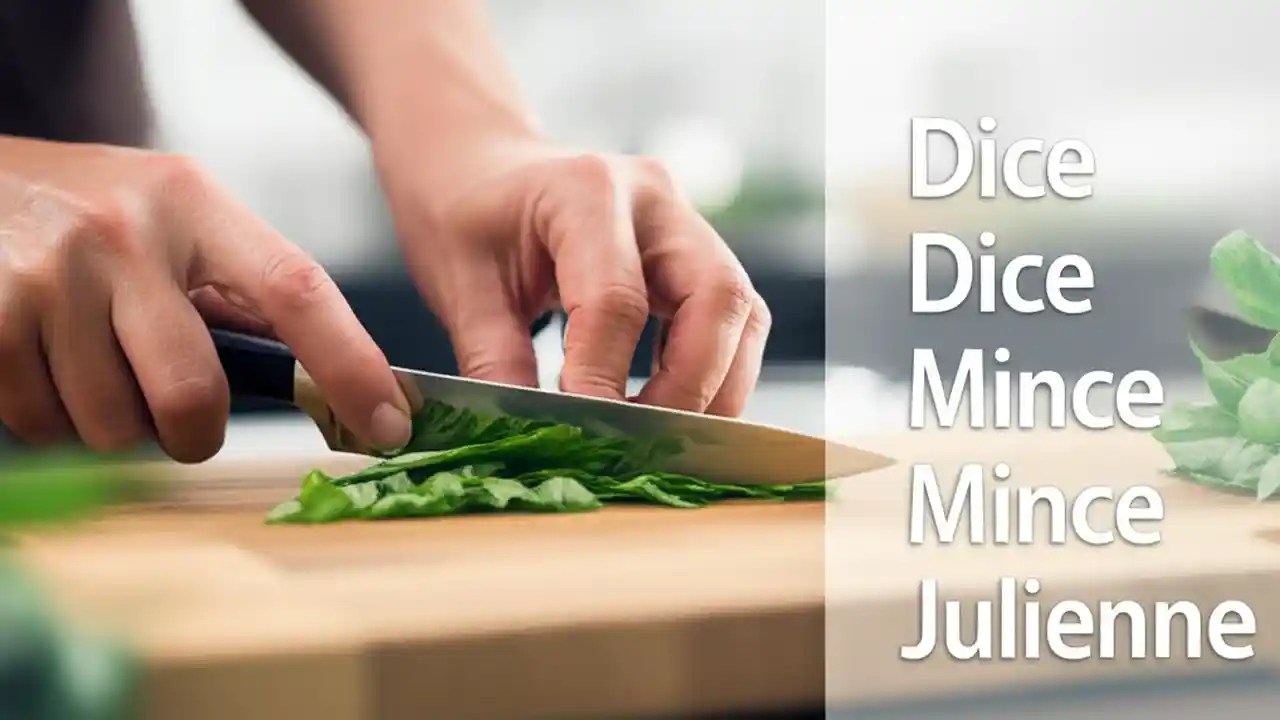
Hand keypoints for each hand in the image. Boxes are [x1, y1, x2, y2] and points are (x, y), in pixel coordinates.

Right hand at [0, 137, 410, 460]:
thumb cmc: (90, 212)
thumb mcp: (176, 220)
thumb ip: (240, 290)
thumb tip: (326, 383)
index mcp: (194, 204)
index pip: (297, 291)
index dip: (351, 366)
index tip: (390, 424)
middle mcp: (124, 233)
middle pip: (192, 393)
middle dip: (194, 435)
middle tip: (182, 422)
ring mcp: (48, 276)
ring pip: (110, 425)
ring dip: (113, 426)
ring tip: (94, 369)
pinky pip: (39, 424)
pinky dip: (50, 421)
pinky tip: (45, 368)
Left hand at [380, 143, 770, 415]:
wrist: (481, 168)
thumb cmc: (464, 217)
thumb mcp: (459, 285)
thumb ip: (495, 360)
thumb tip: (531, 439)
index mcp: (585, 190)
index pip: (618, 299)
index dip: (606, 379)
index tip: (588, 440)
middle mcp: (654, 198)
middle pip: (717, 296)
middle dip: (691, 386)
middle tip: (643, 445)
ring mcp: (687, 222)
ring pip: (742, 311)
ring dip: (715, 386)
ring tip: (660, 438)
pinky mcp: (698, 254)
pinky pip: (734, 319)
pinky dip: (712, 374)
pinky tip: (667, 409)